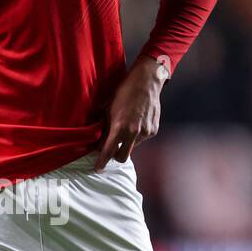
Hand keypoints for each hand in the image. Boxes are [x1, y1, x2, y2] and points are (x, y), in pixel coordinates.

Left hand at [94, 56, 168, 170]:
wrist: (146, 82)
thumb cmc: (123, 92)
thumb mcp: (108, 109)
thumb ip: (104, 128)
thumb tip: (98, 142)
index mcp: (119, 127)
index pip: (108, 151)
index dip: (102, 161)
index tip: (98, 168)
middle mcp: (133, 132)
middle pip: (122, 157)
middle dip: (115, 156)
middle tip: (111, 149)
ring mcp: (145, 132)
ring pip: (133, 147)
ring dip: (127, 142)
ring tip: (126, 126)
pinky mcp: (153, 130)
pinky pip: (142, 139)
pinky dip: (137, 135)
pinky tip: (136, 121)